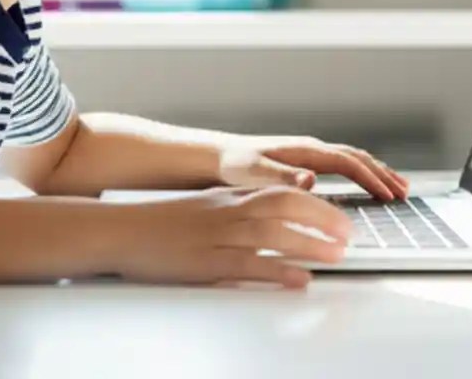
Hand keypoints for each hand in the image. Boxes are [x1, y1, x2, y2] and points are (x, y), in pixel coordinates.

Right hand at [112, 186, 350, 287]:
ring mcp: (218, 237)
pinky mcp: (206, 262)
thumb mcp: (207, 211)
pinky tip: (298, 279)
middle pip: (286, 206)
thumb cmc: (163, 224)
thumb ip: (239, 215)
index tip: (340, 218)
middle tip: (350, 235)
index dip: (317, 204)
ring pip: (274, 234)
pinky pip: (249, 265)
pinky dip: (277, 271)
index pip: (283, 193)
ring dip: (310, 244)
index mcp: (231, 200)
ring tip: (337, 256)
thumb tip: (273, 227)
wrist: (121, 229)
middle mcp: (229, 213)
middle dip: (323, 219)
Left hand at [218, 136, 409, 201]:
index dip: (370, 178)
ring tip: (398, 187)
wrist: (220, 156)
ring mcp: (311, 153)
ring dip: (378, 172)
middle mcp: (313, 148)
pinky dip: (363, 173)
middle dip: (383, 174)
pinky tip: (368, 184)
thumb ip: (283, 176)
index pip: (348, 162)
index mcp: (306, 150)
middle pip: (358, 157)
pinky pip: (344, 165)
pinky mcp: (307, 161)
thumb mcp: (255, 173)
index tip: (388, 195)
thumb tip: (312, 179)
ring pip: (354, 159)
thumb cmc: (235, 165)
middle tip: (404, 193)